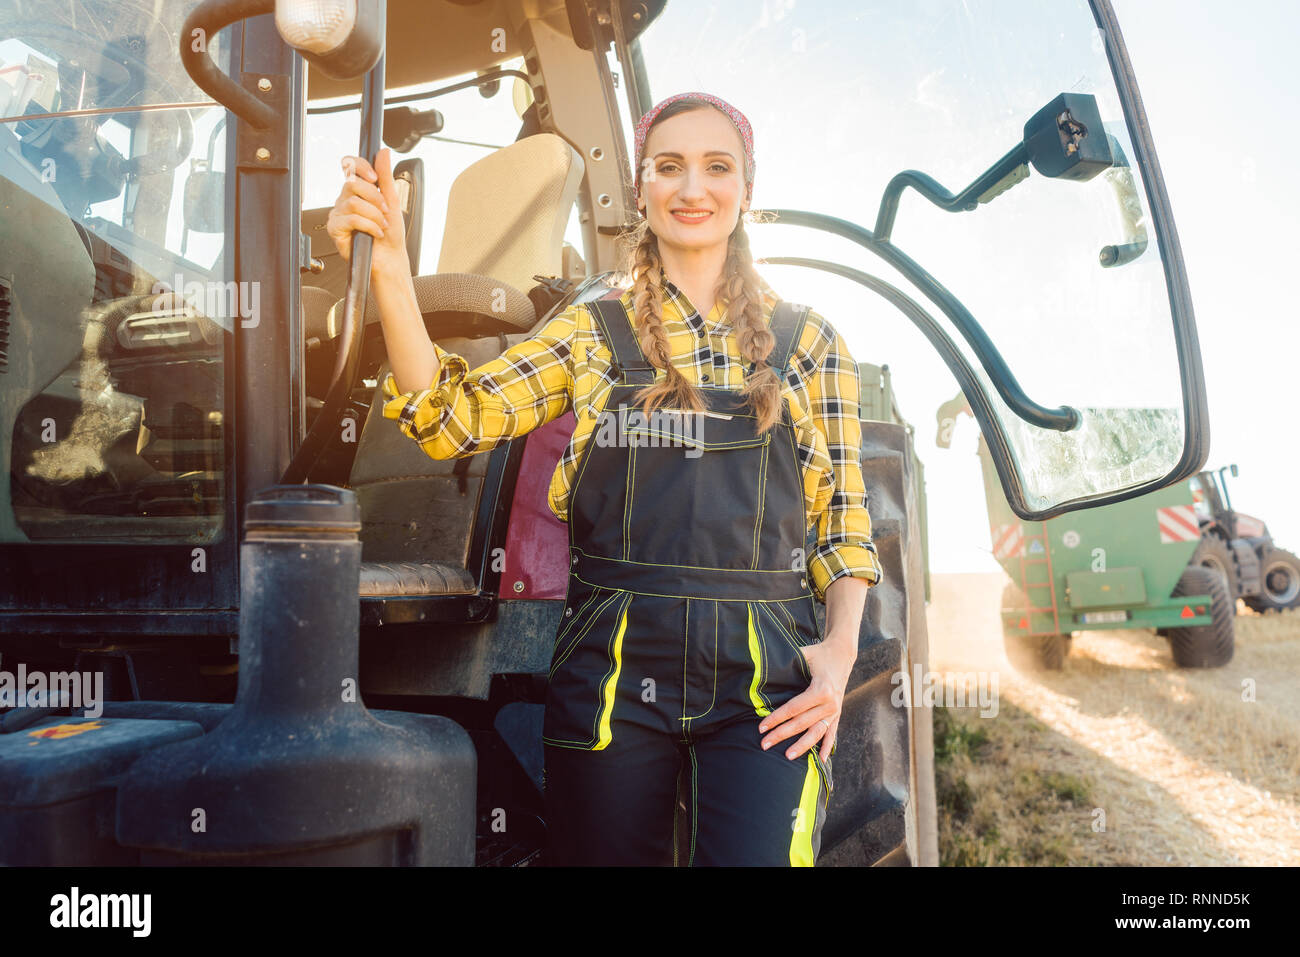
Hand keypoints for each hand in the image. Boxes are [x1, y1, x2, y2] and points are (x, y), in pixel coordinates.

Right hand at [326, 147, 409, 279]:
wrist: (389, 257)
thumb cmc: (390, 233)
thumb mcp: (392, 200)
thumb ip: (385, 176)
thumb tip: (383, 152)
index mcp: (357, 190)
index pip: (350, 166)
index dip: (360, 166)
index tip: (374, 177)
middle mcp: (345, 199)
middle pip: (353, 184)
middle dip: (375, 198)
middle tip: (385, 212)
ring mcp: (338, 213)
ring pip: (353, 203)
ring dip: (374, 216)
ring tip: (380, 226)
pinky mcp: (335, 228)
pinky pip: (350, 219)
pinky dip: (368, 226)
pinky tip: (374, 234)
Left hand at [757, 630, 855, 762]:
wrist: (842, 654)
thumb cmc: (818, 653)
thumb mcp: (803, 655)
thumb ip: (786, 663)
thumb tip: (763, 671)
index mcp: (820, 689)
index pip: (793, 708)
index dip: (776, 718)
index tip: (761, 727)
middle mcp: (829, 703)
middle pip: (801, 723)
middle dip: (781, 734)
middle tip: (764, 744)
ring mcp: (835, 710)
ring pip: (816, 733)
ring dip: (802, 746)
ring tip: (788, 756)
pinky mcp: (838, 714)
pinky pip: (832, 733)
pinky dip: (828, 747)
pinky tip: (822, 760)